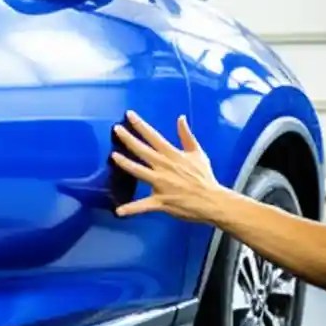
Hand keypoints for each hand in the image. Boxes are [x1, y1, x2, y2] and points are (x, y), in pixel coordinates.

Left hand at [111, 111, 228, 221]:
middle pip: (143, 150)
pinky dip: (131, 209)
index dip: (140, 125)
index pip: (153, 136)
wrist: (212, 200)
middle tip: (115, 129)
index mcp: (172, 155)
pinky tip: (119, 211)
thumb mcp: (198, 153)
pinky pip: (143, 205)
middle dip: (128, 139)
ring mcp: (161, 184)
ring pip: (139, 171)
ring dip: (126, 164)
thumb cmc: (204, 177)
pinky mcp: (160, 200)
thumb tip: (180, 118)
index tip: (128, 114)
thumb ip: (187, 136)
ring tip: (113, 156)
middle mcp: (164, 167)